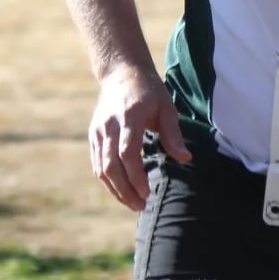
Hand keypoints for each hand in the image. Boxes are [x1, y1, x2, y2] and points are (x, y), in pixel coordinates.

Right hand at [88, 67, 190, 211]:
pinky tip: (122, 191)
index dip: (136, 175)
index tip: (147, 192)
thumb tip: (185, 158)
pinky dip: (108, 181)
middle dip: (126, 189)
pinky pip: (97, 164)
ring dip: (116, 190)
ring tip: (134, 204)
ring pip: (101, 168)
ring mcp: (98, 131)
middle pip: (111, 165)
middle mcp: (109, 125)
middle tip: (142, 205)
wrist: (121, 74)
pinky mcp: (93, 136)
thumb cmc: (149, 91)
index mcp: (128, 116)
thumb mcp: (166, 107)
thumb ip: (173, 134)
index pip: (127, 152)